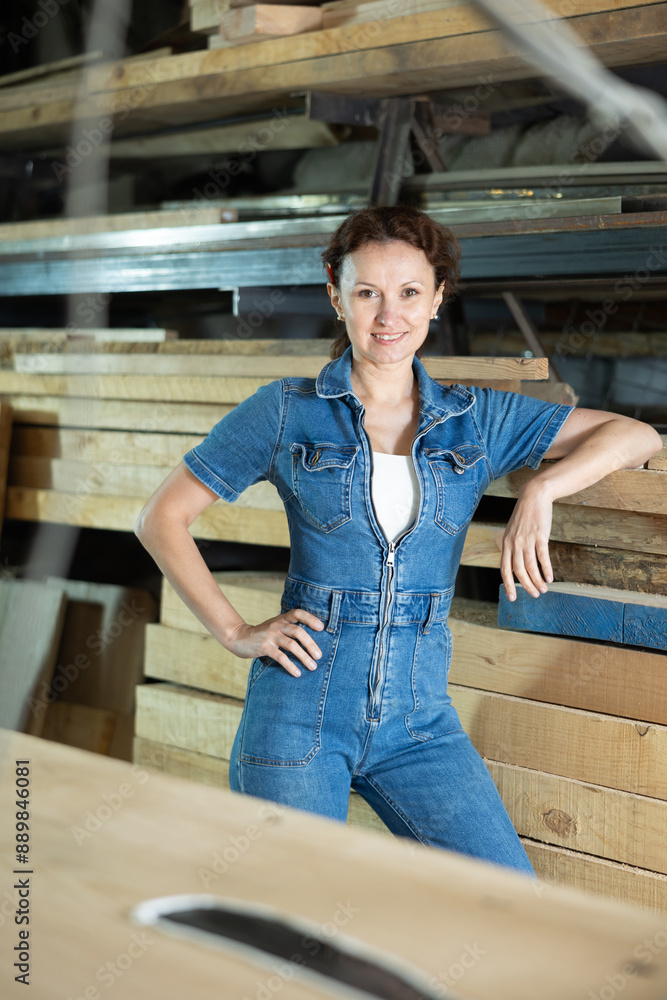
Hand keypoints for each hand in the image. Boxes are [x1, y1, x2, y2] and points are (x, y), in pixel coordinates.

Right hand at [223, 608, 324, 677]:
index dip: (311, 618)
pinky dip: (290, 666)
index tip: (321, 628)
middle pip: (298, 631)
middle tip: (319, 656)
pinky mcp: (264, 647)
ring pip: (291, 645)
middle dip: (311, 644)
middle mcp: (277, 625)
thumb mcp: (276, 626)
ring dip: (304, 657)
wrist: (240, 637)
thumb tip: (312, 640)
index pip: (298, 613)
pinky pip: (280, 657)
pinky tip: (297, 673)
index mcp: (282, 619)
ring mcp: (270, 636)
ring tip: (313, 666)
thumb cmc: (264, 633)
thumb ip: (290, 628)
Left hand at [499, 481, 554, 601]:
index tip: (513, 597)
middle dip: (526, 586)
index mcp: (506, 543)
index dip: (508, 584)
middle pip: (518, 571)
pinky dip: (546, 569)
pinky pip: (542, 557)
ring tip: (544, 589)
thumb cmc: (525, 515)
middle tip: (534, 595)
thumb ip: (513, 546)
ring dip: (537, 581)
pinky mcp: (540, 536)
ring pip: (530, 567)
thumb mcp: (513, 531)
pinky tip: (550, 578)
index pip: (504, 569)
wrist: (534, 496)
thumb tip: (516, 563)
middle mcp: (514, 543)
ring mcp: (527, 540)